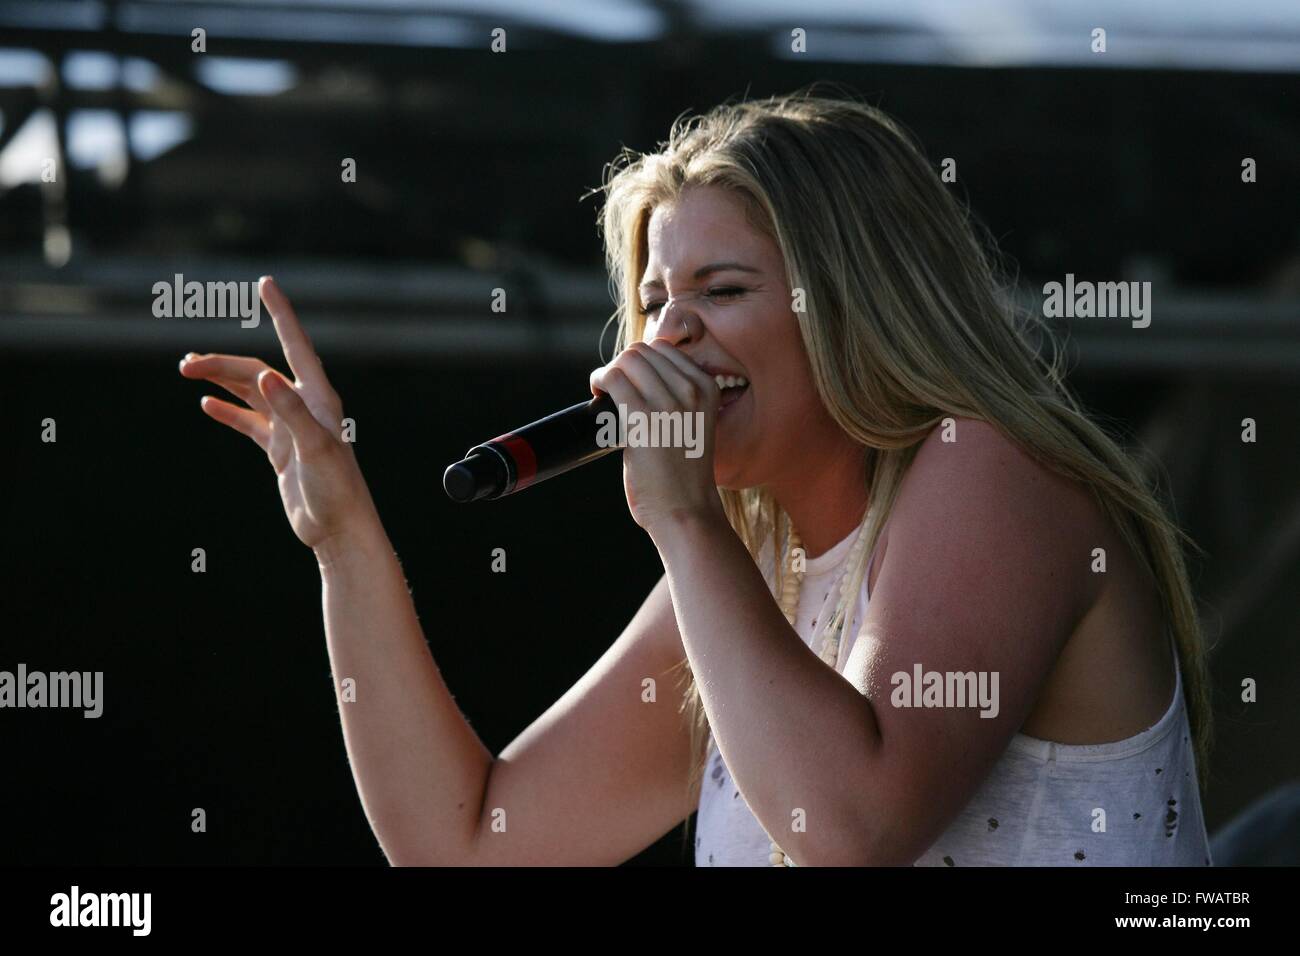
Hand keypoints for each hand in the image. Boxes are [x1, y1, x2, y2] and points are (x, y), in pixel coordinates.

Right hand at [178, 276, 379, 551]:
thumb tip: (266, 376)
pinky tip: (207, 405)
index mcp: (319, 398)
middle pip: (258, 371)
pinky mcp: (282, 450)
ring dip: (221, 381)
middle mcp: (306, 406)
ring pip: (251, 393)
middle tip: (185, 365)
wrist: (340, 530)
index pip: (296, 345)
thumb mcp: (315, 449)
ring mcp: (292, 427)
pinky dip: (230, 412)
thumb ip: (292, 412)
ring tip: (186, 371)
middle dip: (223, 363)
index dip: (281, 313)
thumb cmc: (336, 490)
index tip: (267, 282)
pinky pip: (250, 422)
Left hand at [588, 339, 725, 535]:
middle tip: (613, 389)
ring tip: (604, 392)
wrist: (685, 510)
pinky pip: (613, 378)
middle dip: (622, 365)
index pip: (664, 348)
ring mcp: (669, 403)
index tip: (630, 380)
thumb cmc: (683, 474)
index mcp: (707, 388)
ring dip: (609, 372)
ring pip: (627, 359)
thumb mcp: (694, 423)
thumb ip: (677, 396)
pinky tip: (597, 395)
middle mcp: (692, 390)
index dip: (640, 360)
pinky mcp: (643, 419)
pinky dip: (599, 380)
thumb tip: (636, 372)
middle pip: (642, 350)